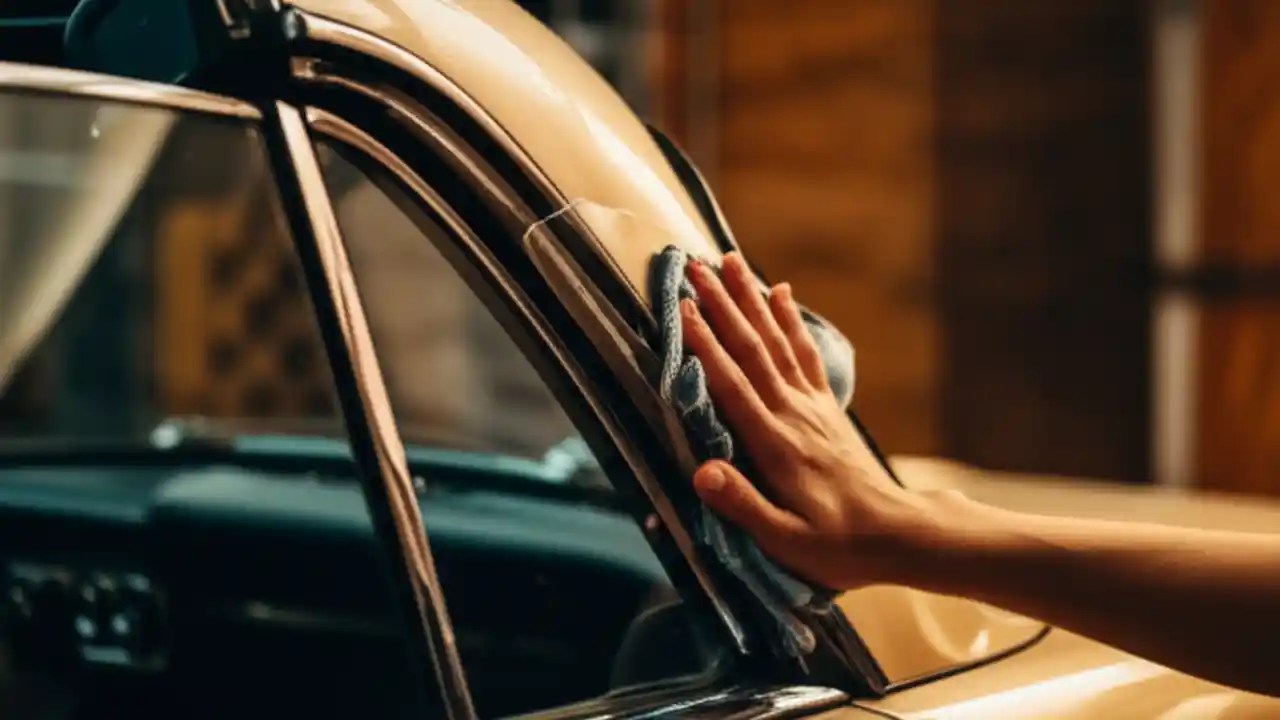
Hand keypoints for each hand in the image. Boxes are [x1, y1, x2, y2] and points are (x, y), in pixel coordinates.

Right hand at [681, 253, 942, 589]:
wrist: (900, 536)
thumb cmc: (839, 547)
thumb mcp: (787, 541)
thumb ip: (743, 506)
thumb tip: (701, 471)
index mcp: (776, 446)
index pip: (734, 386)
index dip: (706, 345)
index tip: (684, 307)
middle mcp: (793, 415)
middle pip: (752, 349)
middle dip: (722, 305)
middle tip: (694, 265)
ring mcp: (812, 407)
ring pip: (776, 341)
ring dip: (751, 299)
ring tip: (730, 261)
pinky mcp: (827, 409)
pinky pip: (804, 354)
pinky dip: (790, 320)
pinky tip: (780, 293)